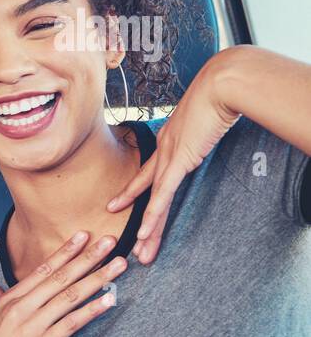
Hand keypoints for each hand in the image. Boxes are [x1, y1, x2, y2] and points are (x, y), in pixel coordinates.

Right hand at [0, 232, 124, 336]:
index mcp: (9, 299)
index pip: (42, 270)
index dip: (64, 252)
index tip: (83, 236)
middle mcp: (20, 308)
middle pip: (59, 278)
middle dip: (87, 257)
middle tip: (109, 240)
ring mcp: (31, 326)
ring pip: (69, 297)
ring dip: (97, 279)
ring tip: (118, 265)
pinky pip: (71, 324)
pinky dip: (91, 311)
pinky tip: (109, 301)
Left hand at [107, 51, 240, 263]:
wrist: (219, 85)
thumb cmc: (215, 96)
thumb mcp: (202, 119)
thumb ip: (199, 133)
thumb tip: (205, 134)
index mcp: (167, 142)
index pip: (147, 175)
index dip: (131, 192)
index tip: (116, 205)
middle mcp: (163, 152)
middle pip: (148, 195)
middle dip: (141, 223)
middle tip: (131, 246)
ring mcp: (168, 156)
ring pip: (154, 201)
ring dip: (148, 229)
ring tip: (138, 251)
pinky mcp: (179, 160)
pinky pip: (163, 194)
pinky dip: (153, 215)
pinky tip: (144, 233)